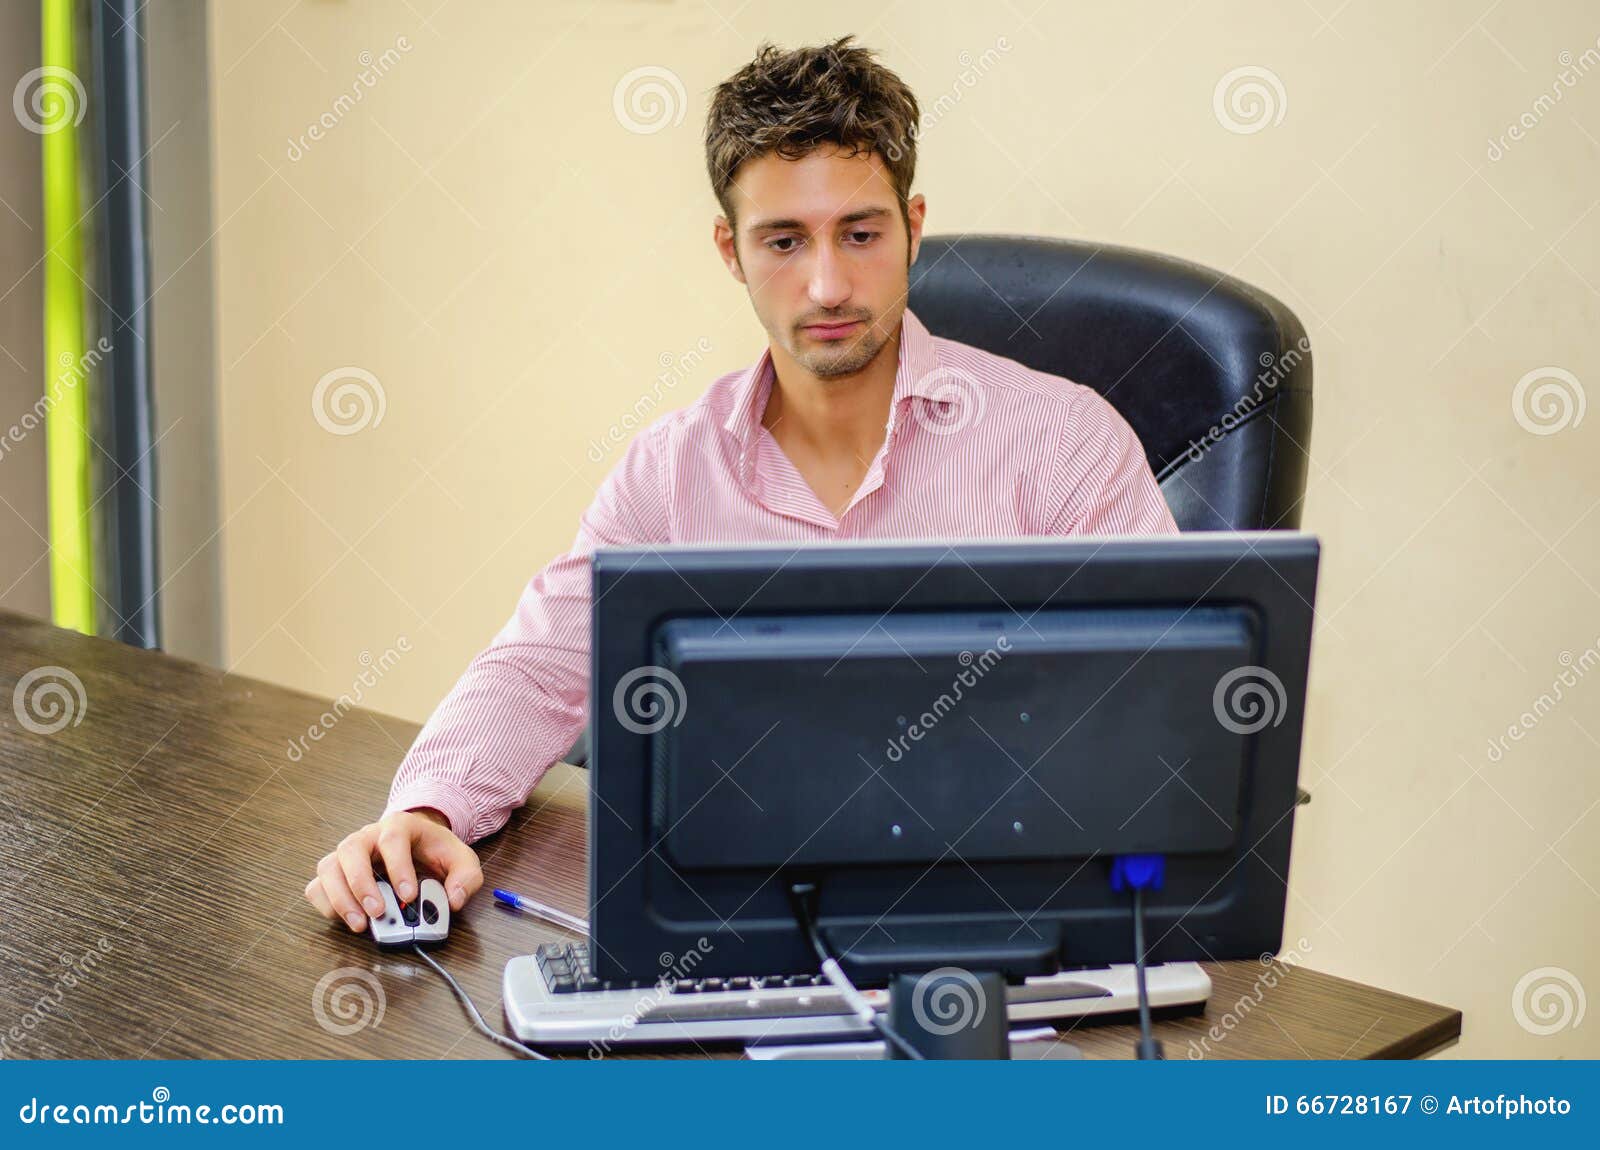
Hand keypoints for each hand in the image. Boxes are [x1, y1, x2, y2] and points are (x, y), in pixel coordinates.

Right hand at [304, 809, 483, 931]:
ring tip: (361, 924)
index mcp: (399, 826)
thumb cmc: (435, 850)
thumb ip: (466, 877)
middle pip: (351, 851)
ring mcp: (346, 854)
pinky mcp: (335, 873)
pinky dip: (326, 904)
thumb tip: (453, 900)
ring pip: (329, 868)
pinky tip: (346, 918)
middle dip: (363, 884)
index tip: (409, 896)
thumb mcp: (461, 858)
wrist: (417, 843)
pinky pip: (318, 886)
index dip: (398, 868)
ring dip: (341, 899)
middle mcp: (367, 836)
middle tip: (379, 912)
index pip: (392, 840)